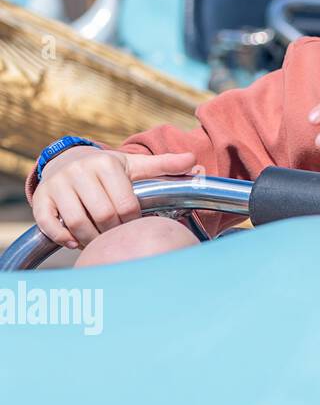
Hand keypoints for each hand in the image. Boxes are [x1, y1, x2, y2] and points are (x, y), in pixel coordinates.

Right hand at [32, 146, 198, 248]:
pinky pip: (49, 223)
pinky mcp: (41, 198)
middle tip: (117, 238)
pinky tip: (75, 243)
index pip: (125, 204)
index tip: (134, 226)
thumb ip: (164, 165)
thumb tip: (194, 161)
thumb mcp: (135, 165)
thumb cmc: (108, 169)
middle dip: (113, 232)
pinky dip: (62, 237)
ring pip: (76, 222)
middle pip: (102, 215)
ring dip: (90, 239)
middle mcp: (79, 171)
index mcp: (106, 164)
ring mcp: (57, 185)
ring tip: (99, 242)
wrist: (67, 161)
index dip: (132, 221)